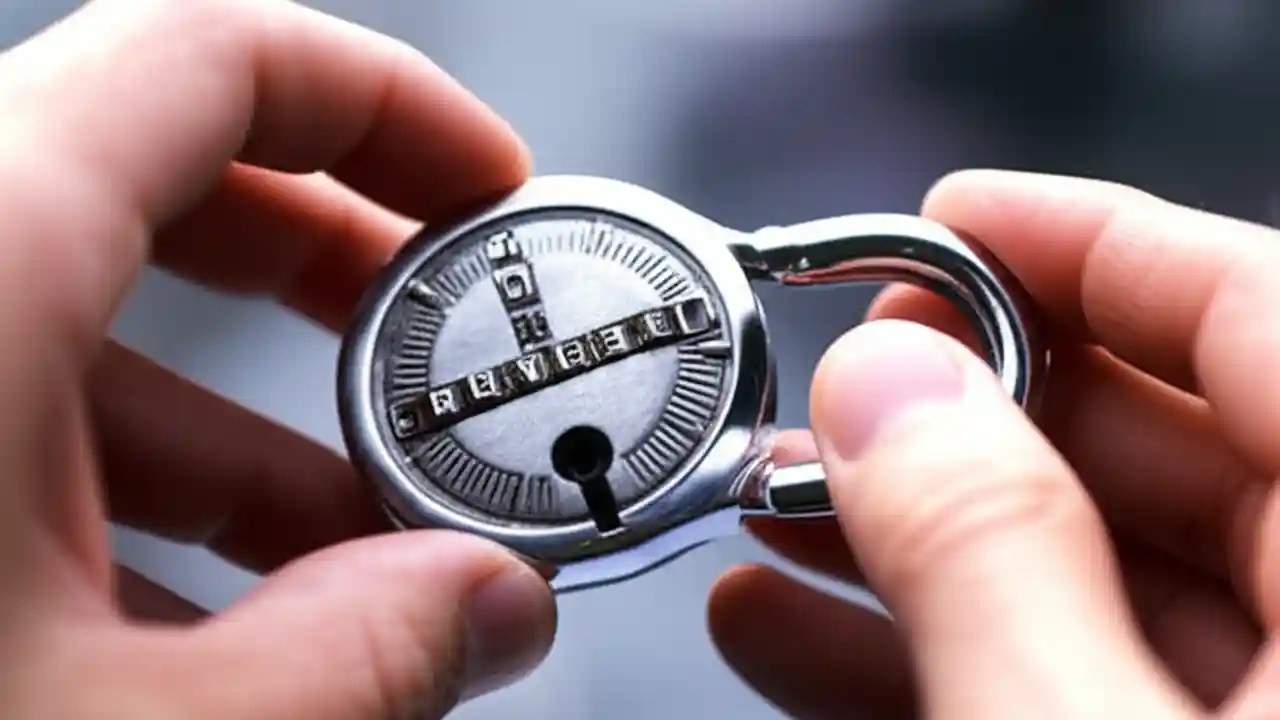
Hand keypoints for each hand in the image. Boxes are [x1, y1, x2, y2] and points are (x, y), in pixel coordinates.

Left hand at [0, 1, 554, 716]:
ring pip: (76, 326)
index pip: (210, 51)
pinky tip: (211, 631)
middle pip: (154, 173)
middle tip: (445, 366)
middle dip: (335, 278)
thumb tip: (489, 610)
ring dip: (237, 432)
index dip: (389, 102)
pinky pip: (3, 419)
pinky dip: (124, 498)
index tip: (491, 191)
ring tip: (353, 562)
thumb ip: (360, 658)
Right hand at [708, 170, 1279, 717]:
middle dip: (965, 407)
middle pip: (1162, 442)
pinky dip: (924, 651)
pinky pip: (1062, 680)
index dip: (1090, 241)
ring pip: (1095, 575)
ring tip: (771, 507)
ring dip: (914, 536)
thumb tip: (887, 389)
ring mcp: (1268, 716)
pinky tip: (794, 630)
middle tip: (846, 386)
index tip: (951, 218)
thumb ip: (984, 548)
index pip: (1258, 313)